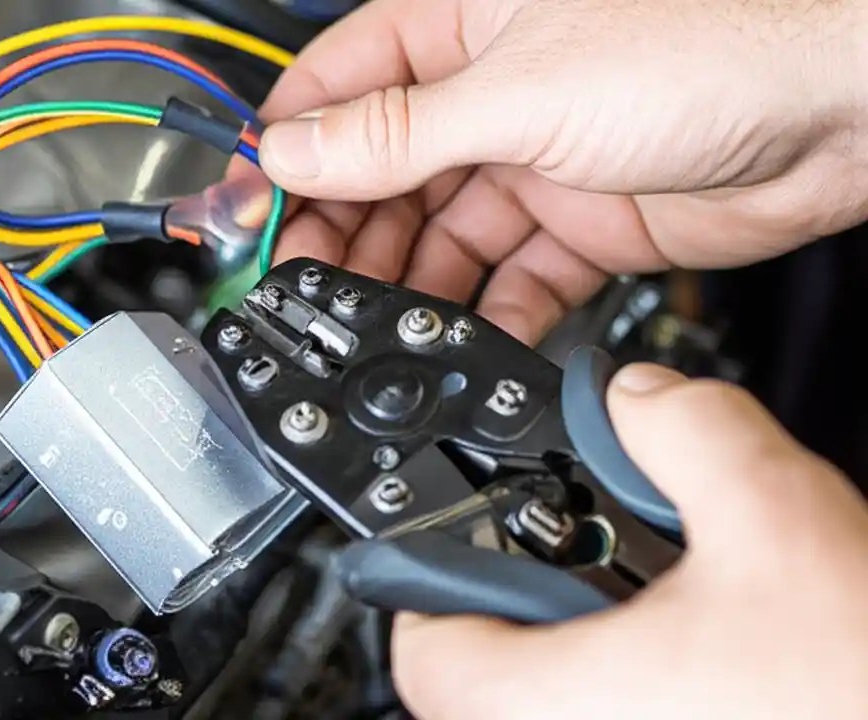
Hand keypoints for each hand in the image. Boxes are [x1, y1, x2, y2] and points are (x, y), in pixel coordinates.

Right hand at [251, 0, 867, 342]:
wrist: (844, 105)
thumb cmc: (710, 41)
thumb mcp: (519, 89)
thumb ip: (398, 134)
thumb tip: (298, 151)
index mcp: (459, 26)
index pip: (340, 88)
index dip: (290, 152)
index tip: (253, 213)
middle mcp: (489, 93)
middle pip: (381, 174)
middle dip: (341, 234)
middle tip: (304, 288)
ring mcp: (536, 161)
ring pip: (440, 236)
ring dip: (404, 285)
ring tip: (368, 326)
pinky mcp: (583, 225)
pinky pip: (510, 279)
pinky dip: (483, 314)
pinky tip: (456, 339)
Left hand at [391, 363, 867, 718]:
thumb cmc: (860, 693)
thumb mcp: (778, 517)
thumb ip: (686, 430)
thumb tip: (635, 396)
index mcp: (551, 703)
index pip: (421, 648)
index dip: (434, 576)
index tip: (471, 538)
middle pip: (481, 673)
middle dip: (530, 597)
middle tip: (591, 559)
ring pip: (549, 700)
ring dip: (588, 641)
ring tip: (666, 606)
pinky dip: (632, 683)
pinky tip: (707, 653)